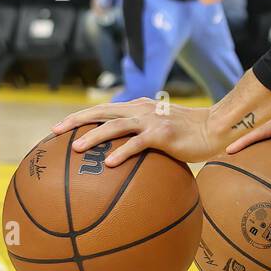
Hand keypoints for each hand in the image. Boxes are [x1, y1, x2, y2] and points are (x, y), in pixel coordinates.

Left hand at [51, 98, 224, 167]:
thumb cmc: (191, 136)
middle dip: (75, 120)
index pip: (103, 109)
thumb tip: (123, 159)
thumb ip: (143, 138)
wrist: (216, 129)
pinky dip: (122, 152)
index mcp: (138, 107)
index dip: (80, 116)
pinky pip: (137, 143)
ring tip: (76, 148)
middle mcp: (141, 109)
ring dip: (94, 136)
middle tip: (54, 131)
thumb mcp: (163, 133)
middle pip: (101, 112)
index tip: (59, 127)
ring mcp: (151, 120)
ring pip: (115, 126)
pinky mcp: (162, 133)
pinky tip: (110, 163)